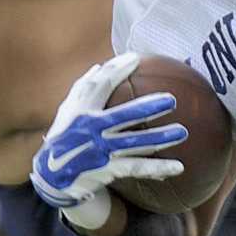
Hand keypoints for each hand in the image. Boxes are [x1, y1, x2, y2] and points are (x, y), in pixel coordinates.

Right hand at [30, 52, 186, 228]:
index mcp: (81, 111)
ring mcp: (101, 151)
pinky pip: (137, 168)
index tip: (136, 58)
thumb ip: (83, 90)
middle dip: (147, 108)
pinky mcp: (108, 170)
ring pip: (134, 144)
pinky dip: (158, 168)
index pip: (99, 86)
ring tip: (182, 132)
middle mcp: (91, 131)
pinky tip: (179, 167)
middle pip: (122, 116)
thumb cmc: (65, 136)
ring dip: (159, 138)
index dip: (116, 70)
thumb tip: (99, 66)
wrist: (53, 176)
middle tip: (172, 100)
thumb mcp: (68, 112)